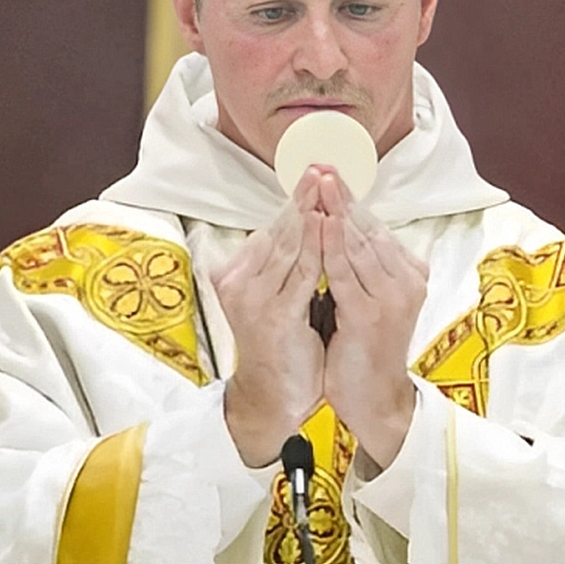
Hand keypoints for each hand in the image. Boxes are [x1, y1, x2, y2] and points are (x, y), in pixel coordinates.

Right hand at [215, 169, 325, 465]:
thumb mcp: (277, 297)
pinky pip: (301, 274)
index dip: (294, 202)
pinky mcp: (274, 316)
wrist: (273, 395)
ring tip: (325, 186)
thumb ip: (284, 265)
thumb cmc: (282, 344)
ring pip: (288, 247)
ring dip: (309, 214)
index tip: (314, 175)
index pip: (271, 229)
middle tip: (320, 169)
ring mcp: (254, 299)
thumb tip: (301, 226)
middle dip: (302, 199)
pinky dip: (316, 247)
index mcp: (236, 274)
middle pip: (278, 231)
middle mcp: (238, 282)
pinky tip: (328, 225)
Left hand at [318, 169, 428, 469]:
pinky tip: (320, 222)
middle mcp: (407, 281)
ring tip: (319, 183)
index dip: (350, 200)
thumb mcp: (367, 299)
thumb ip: (360, 267)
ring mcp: (392, 297)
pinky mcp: (371, 315)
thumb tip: (338, 226)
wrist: (375, 400)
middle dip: (342, 197)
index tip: (328, 174)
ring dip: (336, 211)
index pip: (375, 228)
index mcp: (409, 273)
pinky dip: (332, 245)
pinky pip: (346, 272)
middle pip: (368, 229)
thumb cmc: (364, 349)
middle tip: (322, 167)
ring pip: (358, 244)